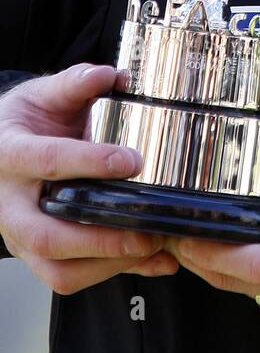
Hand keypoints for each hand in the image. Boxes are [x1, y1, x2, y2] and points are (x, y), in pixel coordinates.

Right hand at [0, 64, 178, 292]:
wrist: (3, 148)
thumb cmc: (27, 122)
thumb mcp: (44, 95)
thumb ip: (75, 84)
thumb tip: (110, 75)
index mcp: (10, 155)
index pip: (46, 161)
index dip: (88, 162)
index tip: (132, 161)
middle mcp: (9, 204)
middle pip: (46, 234)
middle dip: (100, 238)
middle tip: (147, 229)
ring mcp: (20, 236)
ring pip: (56, 269)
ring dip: (108, 264)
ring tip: (153, 246)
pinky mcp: (37, 256)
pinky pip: (70, 277)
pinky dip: (114, 273)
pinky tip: (151, 261)